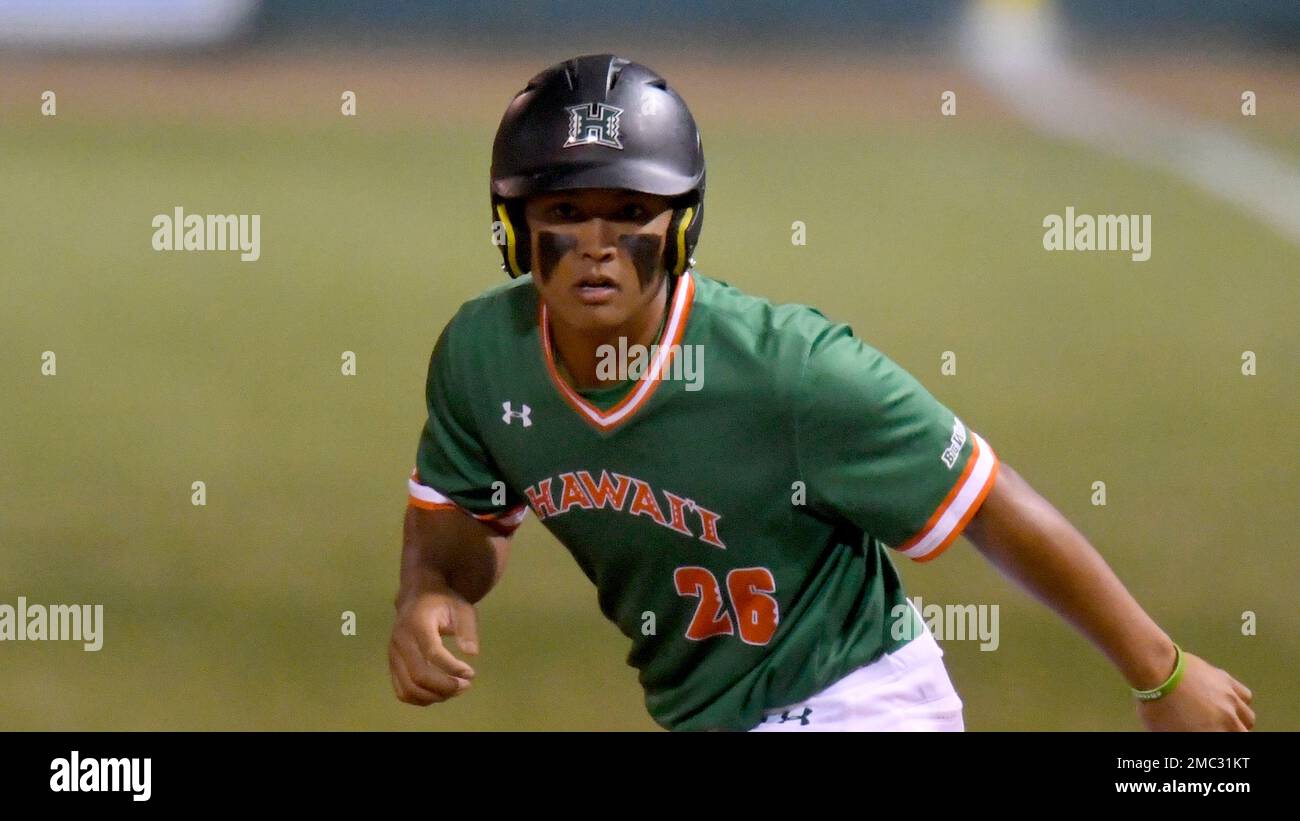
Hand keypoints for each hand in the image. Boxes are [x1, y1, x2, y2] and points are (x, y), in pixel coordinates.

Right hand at [389, 588, 479, 705]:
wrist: (416, 597)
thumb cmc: (443, 603)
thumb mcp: (462, 608)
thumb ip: (467, 629)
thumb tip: (472, 654)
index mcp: (418, 624)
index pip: (432, 652)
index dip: (452, 667)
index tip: (471, 672)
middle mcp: (401, 641)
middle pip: (418, 675)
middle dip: (445, 686)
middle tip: (466, 685)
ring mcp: (393, 655)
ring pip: (408, 688)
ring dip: (435, 696)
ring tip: (456, 690)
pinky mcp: (393, 665)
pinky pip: (402, 691)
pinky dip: (422, 699)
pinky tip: (440, 693)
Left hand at [1136, 651, 1253, 730]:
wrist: (1159, 670)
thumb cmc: (1156, 705)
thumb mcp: (1165, 731)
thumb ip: (1184, 734)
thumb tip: (1190, 732)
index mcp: (1214, 734)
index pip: (1226, 742)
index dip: (1215, 736)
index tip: (1209, 733)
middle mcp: (1228, 720)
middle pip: (1241, 732)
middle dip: (1229, 732)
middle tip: (1216, 729)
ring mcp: (1230, 700)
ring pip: (1248, 717)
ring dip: (1238, 720)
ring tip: (1224, 719)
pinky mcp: (1228, 681)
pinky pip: (1245, 696)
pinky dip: (1238, 701)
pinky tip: (1227, 701)